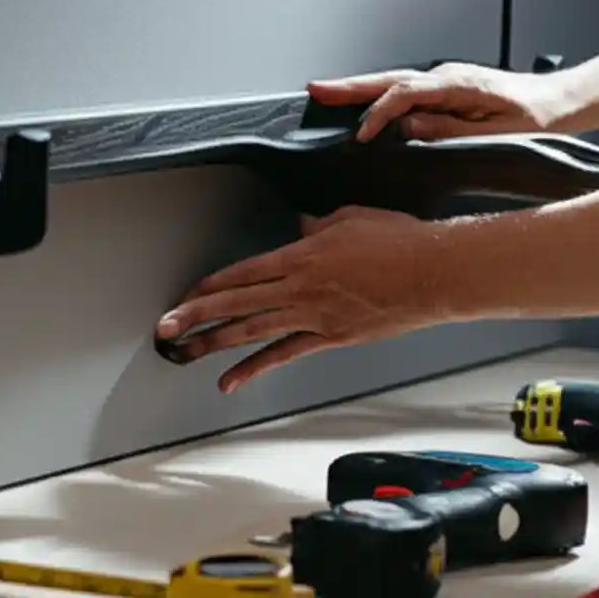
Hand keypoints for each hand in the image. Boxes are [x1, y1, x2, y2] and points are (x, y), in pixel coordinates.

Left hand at [155, 207, 453, 392]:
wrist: (433, 273)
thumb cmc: (398, 240)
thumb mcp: (349, 218)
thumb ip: (318, 226)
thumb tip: (302, 227)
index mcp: (300, 254)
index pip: (242, 272)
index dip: (210, 285)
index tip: (186, 295)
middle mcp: (299, 288)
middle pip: (236, 303)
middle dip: (196, 316)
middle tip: (165, 328)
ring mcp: (313, 316)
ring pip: (252, 331)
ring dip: (214, 342)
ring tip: (185, 352)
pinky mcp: (330, 337)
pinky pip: (284, 355)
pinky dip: (254, 368)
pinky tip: (230, 380)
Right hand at [307, 61, 570, 142]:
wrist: (559, 103)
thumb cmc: (534, 120)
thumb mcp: (495, 133)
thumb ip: (449, 131)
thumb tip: (409, 128)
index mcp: (457, 84)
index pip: (404, 95)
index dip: (378, 115)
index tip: (361, 137)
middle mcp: (447, 76)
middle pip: (388, 79)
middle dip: (349, 86)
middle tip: (315, 88)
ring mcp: (445, 80)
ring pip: (394, 82)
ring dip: (360, 88)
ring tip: (326, 92)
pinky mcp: (447, 89)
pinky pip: (406, 90)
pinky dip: (380, 94)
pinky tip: (364, 104)